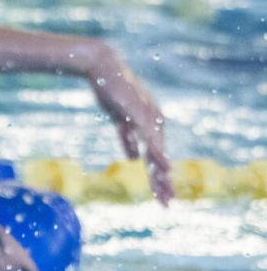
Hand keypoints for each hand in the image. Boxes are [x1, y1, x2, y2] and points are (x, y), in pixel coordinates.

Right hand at [87, 43, 172, 204]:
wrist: (102, 66)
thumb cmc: (110, 90)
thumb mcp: (120, 119)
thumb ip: (129, 139)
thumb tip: (135, 158)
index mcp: (150, 124)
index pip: (156, 156)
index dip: (158, 177)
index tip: (161, 195)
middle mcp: (154, 121)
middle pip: (160, 158)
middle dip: (163, 182)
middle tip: (168, 203)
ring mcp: (148, 118)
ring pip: (157, 152)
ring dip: (161, 175)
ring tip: (166, 193)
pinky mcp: (139, 114)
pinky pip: (150, 139)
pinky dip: (157, 153)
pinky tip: (163, 166)